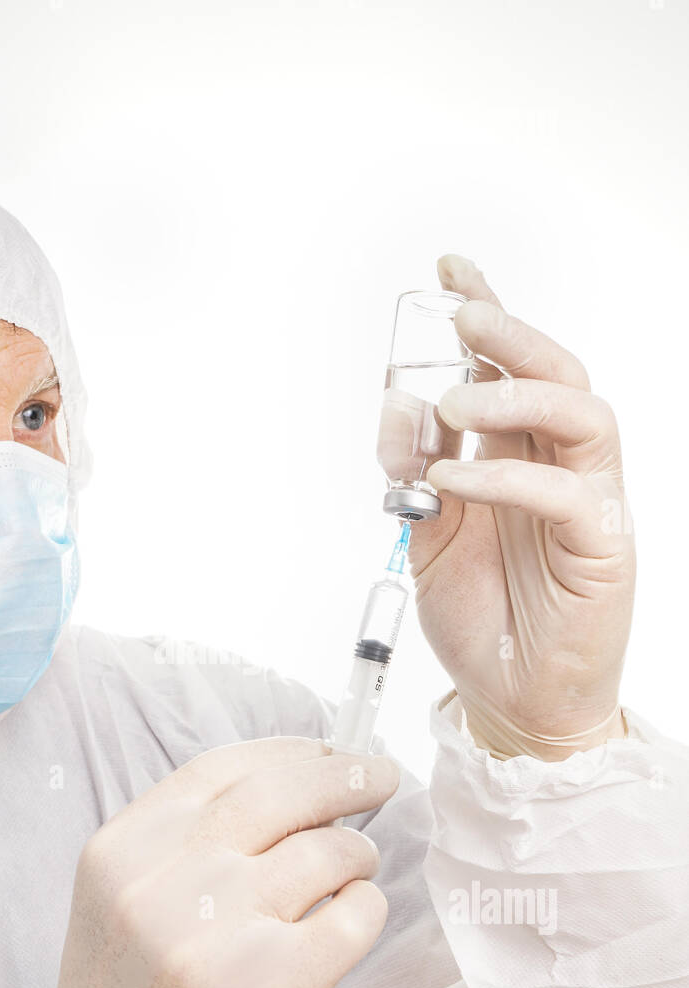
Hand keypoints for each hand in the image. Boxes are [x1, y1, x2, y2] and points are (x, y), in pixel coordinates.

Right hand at [22, 738, 397, 987]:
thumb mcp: (123, 899)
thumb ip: (187, 839)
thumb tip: (302, 779)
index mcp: (122, 848)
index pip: (225, 765)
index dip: (292, 751)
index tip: (332, 752)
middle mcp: (163, 879)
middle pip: (285, 791)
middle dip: (349, 775)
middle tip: (385, 776)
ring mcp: (215, 932)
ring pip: (328, 850)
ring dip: (356, 855)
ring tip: (351, 876)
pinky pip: (353, 915)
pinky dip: (365, 910)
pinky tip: (349, 922)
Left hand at [399, 255, 634, 759]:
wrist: (512, 703)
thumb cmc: (483, 622)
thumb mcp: (427, 541)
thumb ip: (412, 476)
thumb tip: (397, 405)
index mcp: (518, 459)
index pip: (509, 372)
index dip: (487, 317)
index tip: (449, 272)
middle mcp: (558, 469)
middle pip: (556, 372)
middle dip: (509, 333)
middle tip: (464, 311)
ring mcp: (587, 503)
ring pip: (580, 412)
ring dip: (515, 394)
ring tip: (454, 402)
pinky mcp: (602, 546)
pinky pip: (565, 492)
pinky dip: (505, 477)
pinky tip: (454, 480)